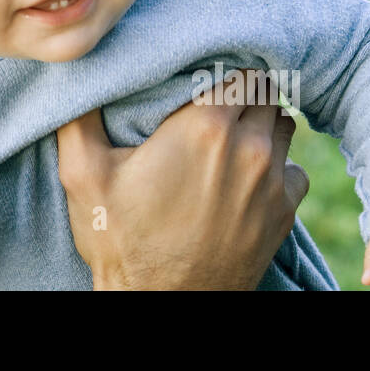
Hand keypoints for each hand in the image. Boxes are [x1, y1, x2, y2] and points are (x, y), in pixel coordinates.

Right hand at [55, 67, 308, 288]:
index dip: (218, 63)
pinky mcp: (284, 212)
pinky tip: (244, 172)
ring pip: (283, 123)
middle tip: (210, 96)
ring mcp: (271, 182)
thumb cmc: (122, 241)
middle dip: (239, 87)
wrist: (162, 307)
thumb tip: (76, 72)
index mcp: (204, 127)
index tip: (198, 70)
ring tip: (230, 130)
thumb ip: (79, 116)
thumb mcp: (83, 174)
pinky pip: (293, 167)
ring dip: (260, 120)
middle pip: (263, 89)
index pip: (235, 66)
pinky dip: (275, 163)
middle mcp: (248, 148)